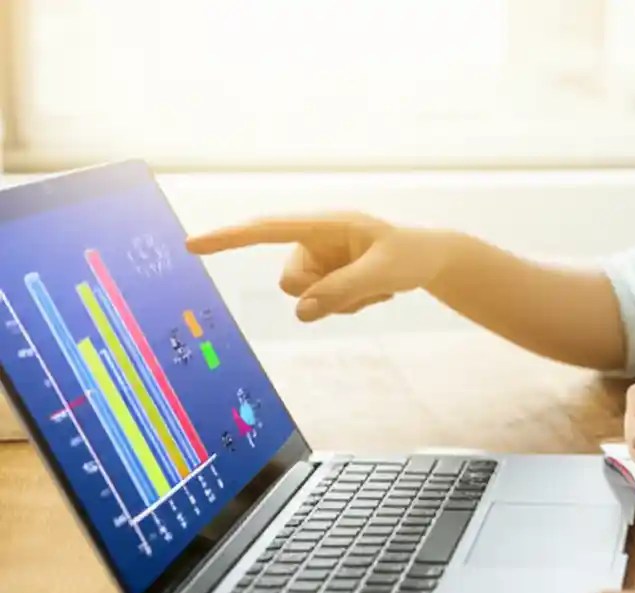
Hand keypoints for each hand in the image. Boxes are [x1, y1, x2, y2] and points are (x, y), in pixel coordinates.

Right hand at [187, 213, 464, 321]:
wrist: (429, 260)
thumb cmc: (409, 255)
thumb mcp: (382, 273)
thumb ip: (343, 290)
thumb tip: (300, 312)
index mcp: (323, 224)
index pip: (267, 229)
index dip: (229, 238)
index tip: (192, 245)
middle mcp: (314, 241)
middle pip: (291, 283)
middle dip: (324, 293)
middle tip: (370, 285)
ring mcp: (319, 261)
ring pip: (306, 299)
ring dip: (342, 302)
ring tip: (376, 286)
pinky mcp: (326, 278)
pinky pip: (321, 306)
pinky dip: (349, 305)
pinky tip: (375, 291)